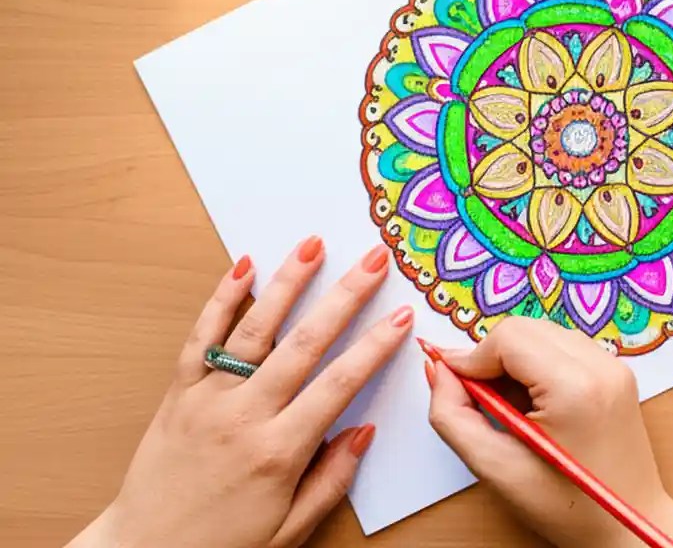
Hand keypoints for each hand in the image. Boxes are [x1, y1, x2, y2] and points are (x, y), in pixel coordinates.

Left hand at [68, 236, 413, 547]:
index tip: (401, 317)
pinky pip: (201, 338)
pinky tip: (242, 268)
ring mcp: (208, 399)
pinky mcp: (179, 393)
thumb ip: (332, 478)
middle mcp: (244, 416)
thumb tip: (364, 431)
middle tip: (373, 261)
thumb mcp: (291, 528)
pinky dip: (220, 300)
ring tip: (313, 245)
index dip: (375, 347)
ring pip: (254, 329)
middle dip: (344, 297)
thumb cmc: (220, 546)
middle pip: (304, 344)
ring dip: (287, 283)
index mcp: (278, 451)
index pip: (339, 385)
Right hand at [427, 317, 672, 547]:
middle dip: (493, 356)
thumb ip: (453, 414)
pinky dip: (539, 364)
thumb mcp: (496, 468)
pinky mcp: (617, 373)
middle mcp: (602, 366)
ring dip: (515, 360)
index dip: (472, 358)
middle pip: (525, 328)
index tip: (454, 384)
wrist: (625, 527)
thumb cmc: (568, 507)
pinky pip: (565, 347)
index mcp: (575, 388)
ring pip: (544, 334)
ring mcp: (615, 366)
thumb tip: (438, 370)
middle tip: (480, 398)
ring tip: (509, 406)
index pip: (508, 337)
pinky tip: (533, 403)